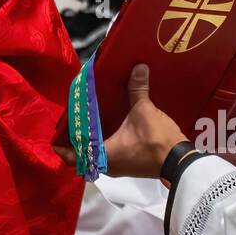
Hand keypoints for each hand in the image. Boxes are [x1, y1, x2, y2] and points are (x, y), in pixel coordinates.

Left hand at [56, 64, 185, 178]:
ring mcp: (120, 168)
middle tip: (74, 120)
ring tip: (91, 120)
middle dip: (77, 139)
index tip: (54, 137)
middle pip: (83, 154)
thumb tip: (137, 66)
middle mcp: (107, 165)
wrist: (181, 162)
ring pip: (97, 155)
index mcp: (102, 154)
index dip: (61, 147)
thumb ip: (137, 89)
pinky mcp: (131, 166)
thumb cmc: (155, 140)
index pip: (72, 157)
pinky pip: (111, 154)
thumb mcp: (144, 112)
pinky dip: (106, 143)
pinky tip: (111, 127)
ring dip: (92, 141)